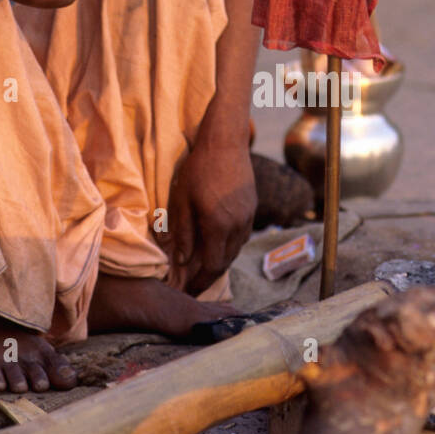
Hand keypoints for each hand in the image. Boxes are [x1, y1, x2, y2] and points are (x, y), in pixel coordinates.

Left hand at [165, 139, 255, 295]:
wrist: (225, 142)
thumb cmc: (198, 168)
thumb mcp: (182, 200)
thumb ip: (183, 232)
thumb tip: (182, 260)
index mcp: (218, 226)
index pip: (211, 266)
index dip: (200, 282)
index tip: (188, 291)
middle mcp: (237, 226)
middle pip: (225, 262)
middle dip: (209, 277)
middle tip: (194, 285)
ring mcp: (248, 217)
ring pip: (235, 250)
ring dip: (220, 262)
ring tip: (203, 268)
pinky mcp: (252, 208)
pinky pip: (241, 236)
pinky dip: (229, 246)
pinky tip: (218, 244)